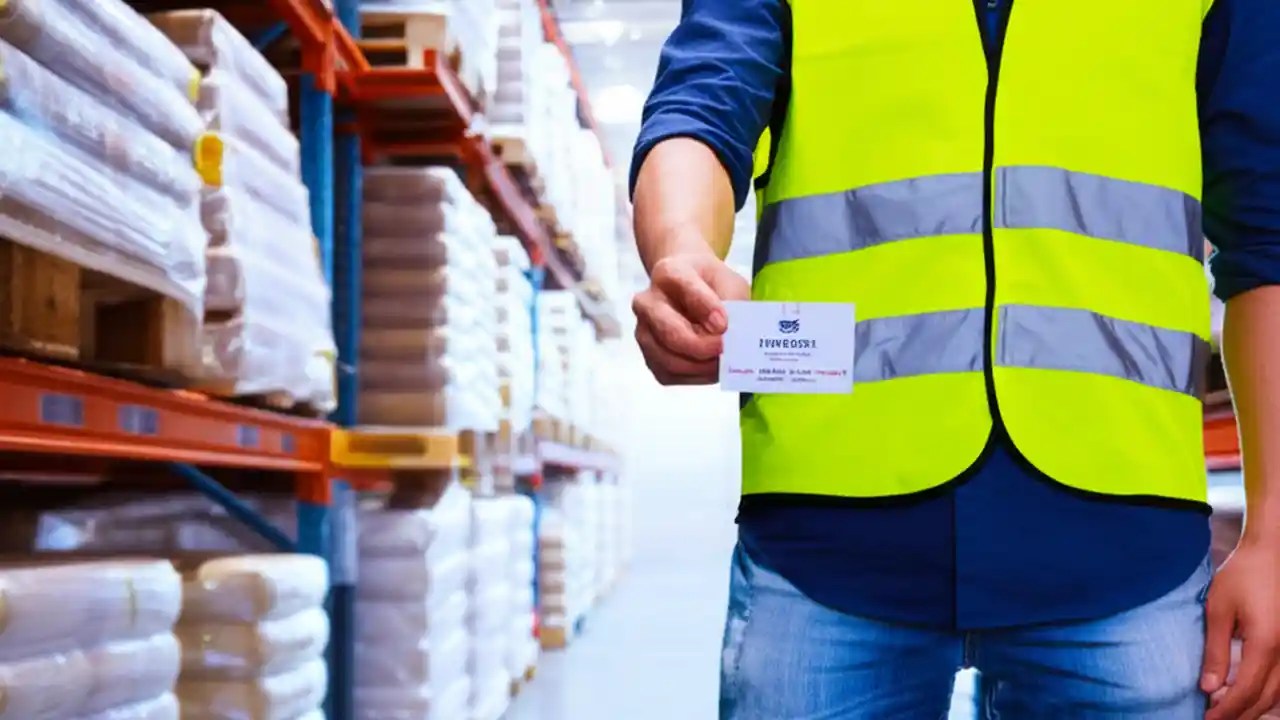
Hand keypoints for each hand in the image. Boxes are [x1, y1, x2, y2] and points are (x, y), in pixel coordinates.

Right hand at [632, 253, 749, 384]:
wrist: (686, 287)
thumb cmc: (710, 284)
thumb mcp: (729, 282)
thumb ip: (733, 304)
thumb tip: (732, 337)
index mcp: (668, 273)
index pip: (686, 289)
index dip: (706, 308)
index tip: (723, 324)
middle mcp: (647, 302)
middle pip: (671, 333)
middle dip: (703, 347)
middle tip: (726, 350)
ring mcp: (643, 331)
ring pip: (670, 361)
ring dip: (702, 367)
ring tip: (724, 362)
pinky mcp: (648, 356)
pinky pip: (670, 374)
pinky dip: (695, 376)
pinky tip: (712, 368)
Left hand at [1203, 542, 1279, 719]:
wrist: (1272, 552)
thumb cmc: (1242, 575)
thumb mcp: (1218, 610)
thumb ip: (1215, 651)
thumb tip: (1209, 688)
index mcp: (1266, 644)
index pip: (1245, 691)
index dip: (1226, 711)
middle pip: (1265, 698)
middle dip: (1240, 714)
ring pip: (1279, 693)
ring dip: (1254, 707)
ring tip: (1228, 713)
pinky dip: (1267, 694)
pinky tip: (1250, 695)